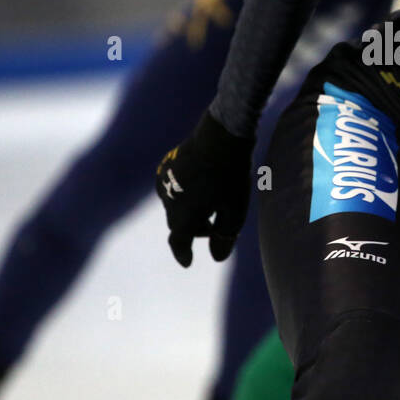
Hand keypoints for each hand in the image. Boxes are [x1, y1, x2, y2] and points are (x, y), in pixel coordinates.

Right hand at [155, 110, 255, 266]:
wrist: (220, 136)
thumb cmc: (231, 177)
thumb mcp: (235, 212)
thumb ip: (225, 237)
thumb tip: (217, 258)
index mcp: (182, 217)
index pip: (178, 243)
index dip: (183, 254)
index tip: (188, 262)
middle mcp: (168, 202)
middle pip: (180, 224)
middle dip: (197, 229)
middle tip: (216, 225)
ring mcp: (164, 182)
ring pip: (176, 206)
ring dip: (190, 210)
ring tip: (211, 203)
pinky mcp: (166, 166)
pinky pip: (173, 188)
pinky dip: (184, 193)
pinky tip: (200, 185)